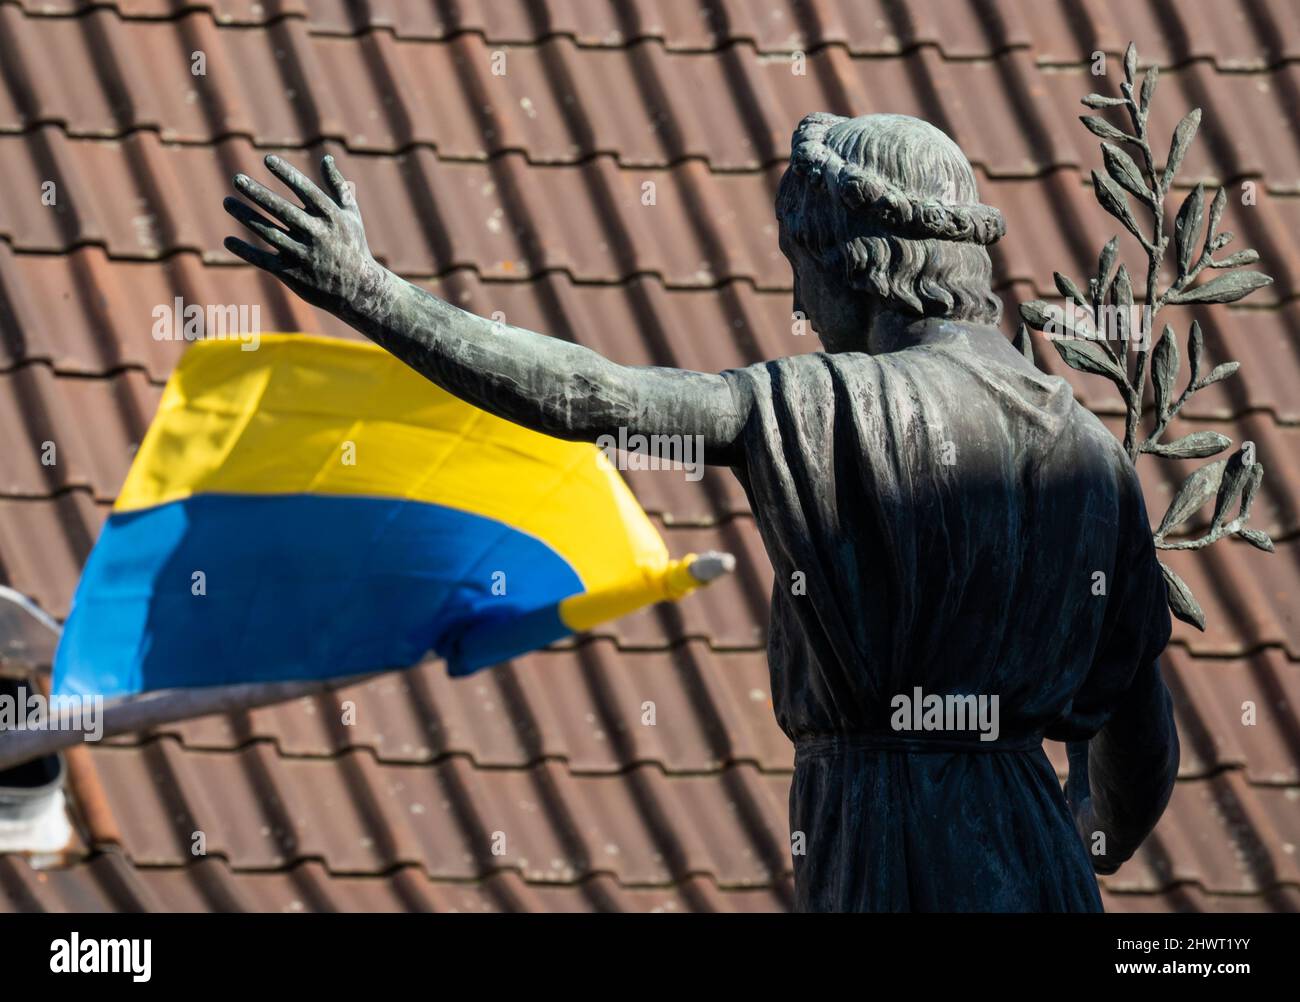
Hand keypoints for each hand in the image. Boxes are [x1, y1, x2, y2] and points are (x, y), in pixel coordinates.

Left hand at [223, 155, 386, 317]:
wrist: (359, 290)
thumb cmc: (354, 247)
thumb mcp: (351, 215)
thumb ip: (338, 186)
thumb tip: (325, 158)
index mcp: (330, 217)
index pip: (305, 190)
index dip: (287, 173)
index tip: (268, 159)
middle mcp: (316, 234)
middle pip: (281, 209)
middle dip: (257, 193)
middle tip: (237, 179)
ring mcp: (302, 254)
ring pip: (268, 232)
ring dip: (245, 217)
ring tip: (227, 202)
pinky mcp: (292, 274)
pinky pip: (263, 260)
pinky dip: (245, 251)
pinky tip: (229, 240)